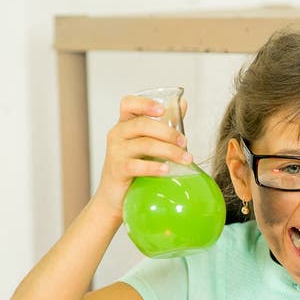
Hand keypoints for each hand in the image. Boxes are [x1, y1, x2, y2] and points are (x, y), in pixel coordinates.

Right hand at [95, 94, 192, 216]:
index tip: (162, 110)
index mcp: (125, 124)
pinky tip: (167, 170)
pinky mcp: (118, 170)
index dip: (145, 104)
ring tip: (185, 159)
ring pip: (144, 145)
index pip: (128, 104)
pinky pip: (136, 166)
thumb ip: (164, 125)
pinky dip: (154, 168)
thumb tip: (184, 104)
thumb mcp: (147, 142)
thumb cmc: (134, 166)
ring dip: (169, 151)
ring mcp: (116, 152)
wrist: (114, 196)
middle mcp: (117, 134)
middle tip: (184, 143)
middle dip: (167, 133)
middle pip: (142, 125)